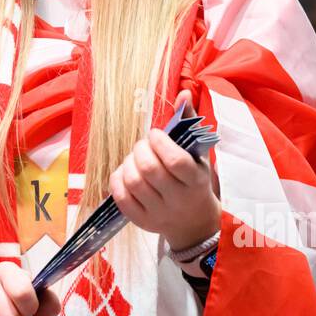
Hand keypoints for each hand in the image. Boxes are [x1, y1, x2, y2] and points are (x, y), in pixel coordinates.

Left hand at [110, 89, 220, 250]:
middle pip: (149, 170)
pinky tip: (125, 172)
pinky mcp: (141, 221)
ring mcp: (158, 213)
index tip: (155, 134)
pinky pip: (120, 197)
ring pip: (133, 182)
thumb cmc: (194, 182)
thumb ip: (189, 124)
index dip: (159, 142)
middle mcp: (177, 199)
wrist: (193, 222)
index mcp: (195, 181)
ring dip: (128, 162)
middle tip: (143, 144)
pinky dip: (117, 179)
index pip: (174, 160)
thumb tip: (183, 93)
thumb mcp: (198, 155)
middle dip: (140, 149)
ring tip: (135, 158)